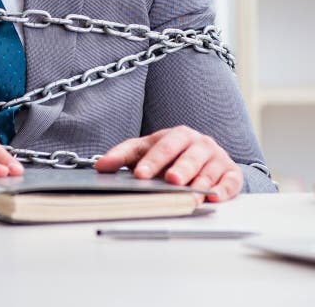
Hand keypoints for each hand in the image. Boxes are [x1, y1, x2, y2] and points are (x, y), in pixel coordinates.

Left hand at [95, 126, 242, 202]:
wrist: (207, 156)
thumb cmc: (172, 154)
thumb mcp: (146, 150)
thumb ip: (123, 156)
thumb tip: (100, 165)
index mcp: (177, 135)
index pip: (162, 146)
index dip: (151, 161)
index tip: (140, 175)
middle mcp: (199, 143)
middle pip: (188, 155)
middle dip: (179, 168)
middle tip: (170, 181)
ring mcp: (216, 157)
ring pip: (208, 169)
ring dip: (199, 183)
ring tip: (190, 196)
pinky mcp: (232, 172)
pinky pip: (230, 181)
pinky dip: (223, 189)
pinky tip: (214, 197)